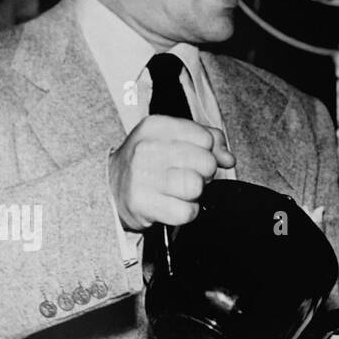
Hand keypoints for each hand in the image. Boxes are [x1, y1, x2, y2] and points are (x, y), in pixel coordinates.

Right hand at [109, 115, 235, 230]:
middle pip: (205, 163)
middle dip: (203, 174)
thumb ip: (206, 140)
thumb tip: (228, 158)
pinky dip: (186, 212)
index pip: (206, 138)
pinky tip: (173, 205)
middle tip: (188, 176)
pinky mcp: (142, 205)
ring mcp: (143, 177)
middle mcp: (147, 149)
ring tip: (179, 192)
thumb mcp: (172, 140)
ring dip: (194, 194)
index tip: (196, 158)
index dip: (209, 152)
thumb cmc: (147, 163)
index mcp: (156, 126)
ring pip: (196, 187)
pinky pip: (186, 211)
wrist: (109, 188)